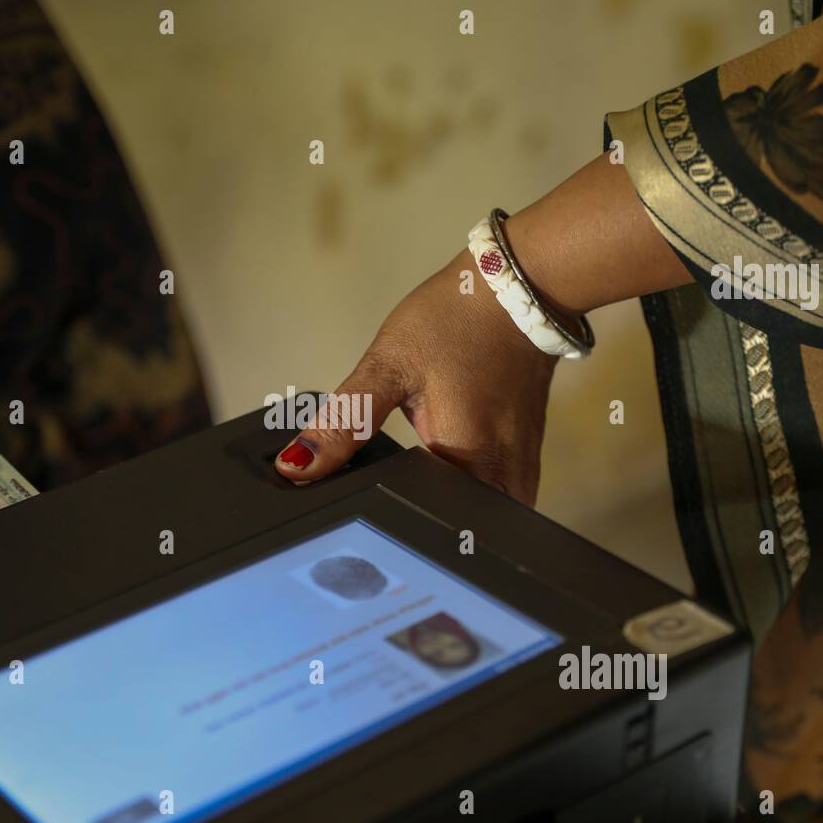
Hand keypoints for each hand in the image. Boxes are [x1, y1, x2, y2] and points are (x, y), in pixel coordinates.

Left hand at [273, 249, 556, 505]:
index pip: (421, 529)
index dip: (383, 532)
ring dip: (444, 516)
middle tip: (375, 516)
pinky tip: (439, 477)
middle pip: (453, 536)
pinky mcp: (526, 463)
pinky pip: (496, 503)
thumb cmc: (457, 320)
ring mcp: (521, 476)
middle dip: (416, 532)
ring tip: (408, 494)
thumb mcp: (389, 366)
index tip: (354, 526)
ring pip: (477, 524)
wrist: (522, 286)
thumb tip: (296, 468)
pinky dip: (465, 499)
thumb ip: (344, 423)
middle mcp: (501, 482)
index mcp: (464, 465)